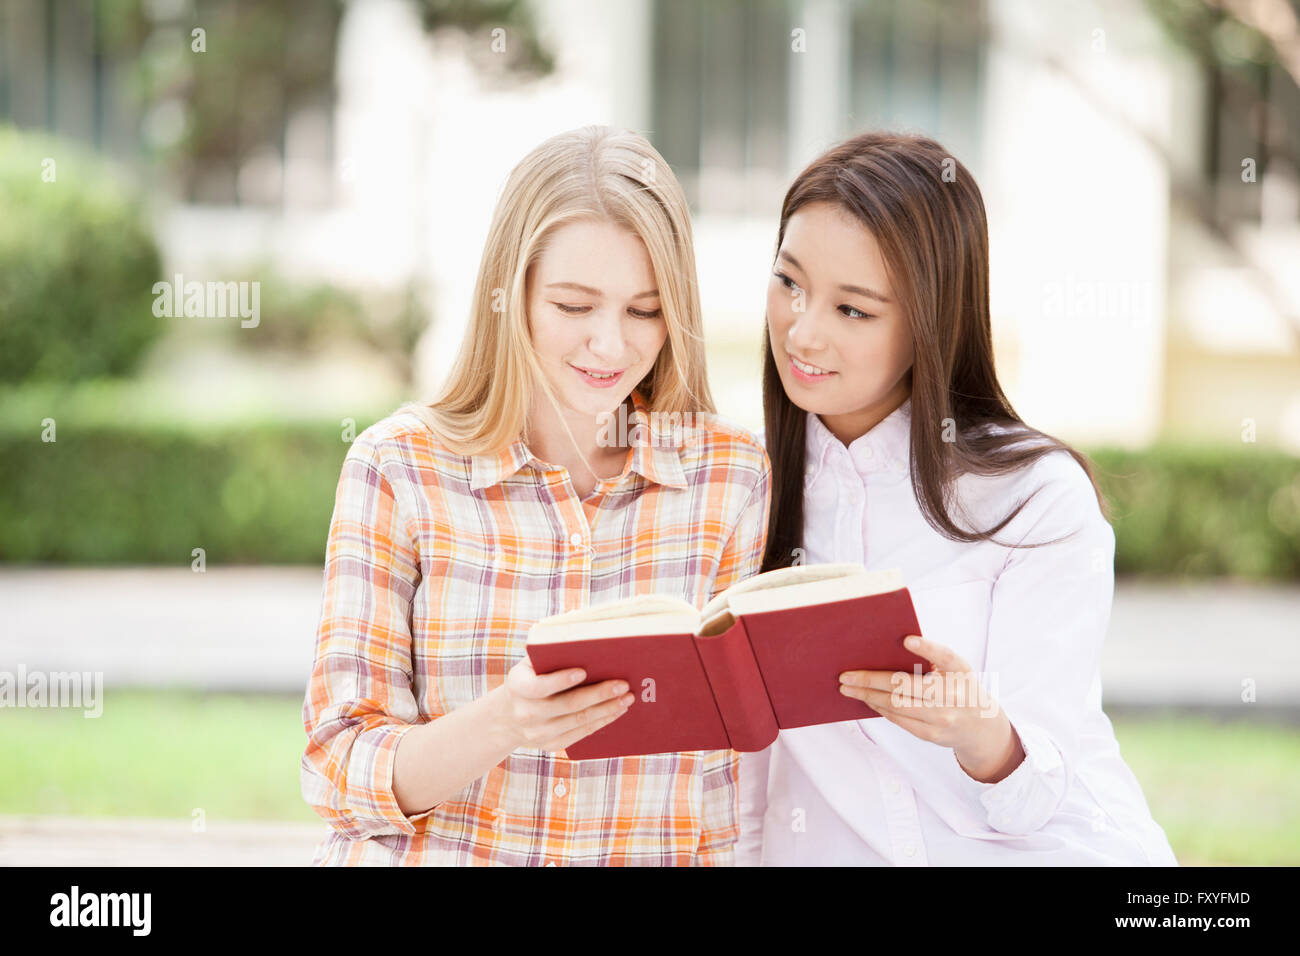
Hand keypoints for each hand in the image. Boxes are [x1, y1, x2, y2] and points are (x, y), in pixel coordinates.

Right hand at [497, 657, 634, 753]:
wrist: (507, 718)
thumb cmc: (529, 678)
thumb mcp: (530, 663)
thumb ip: (550, 647)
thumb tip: (580, 619)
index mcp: (518, 687)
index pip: (539, 686)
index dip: (561, 680)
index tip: (584, 671)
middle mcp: (526, 713)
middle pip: (567, 705)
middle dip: (598, 695)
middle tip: (622, 685)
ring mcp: (537, 733)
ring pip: (578, 722)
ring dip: (606, 710)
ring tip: (626, 698)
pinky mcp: (550, 745)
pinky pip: (580, 734)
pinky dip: (601, 722)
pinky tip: (616, 711)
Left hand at [838, 634, 1024, 782]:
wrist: (980, 728)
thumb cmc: (960, 688)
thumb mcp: (956, 671)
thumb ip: (932, 659)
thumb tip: (887, 649)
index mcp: (961, 672)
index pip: (946, 657)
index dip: (927, 648)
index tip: (907, 639)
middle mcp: (953, 696)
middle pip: (905, 686)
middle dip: (870, 679)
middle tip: (845, 675)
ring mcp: (942, 718)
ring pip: (896, 705)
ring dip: (867, 695)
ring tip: (848, 688)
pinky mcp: (931, 734)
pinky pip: (898, 719)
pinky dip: (879, 707)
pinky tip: (866, 699)